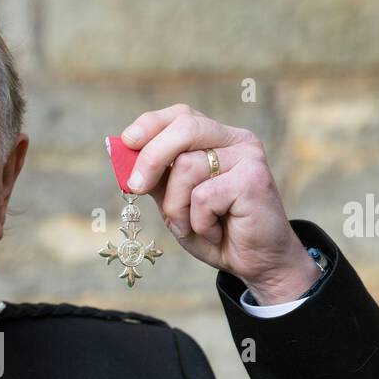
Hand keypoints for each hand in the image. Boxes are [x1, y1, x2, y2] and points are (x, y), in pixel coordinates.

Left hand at [118, 105, 321, 303]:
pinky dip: (199, 222)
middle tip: (135, 188)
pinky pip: (203, 196)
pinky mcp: (253, 179)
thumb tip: (121, 156)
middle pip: (183, 128)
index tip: (126, 141)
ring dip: (177, 207)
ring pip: (186, 168)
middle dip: (151, 158)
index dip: (151, 125)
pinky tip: (216, 232)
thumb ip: (155, 179)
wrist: (257, 263)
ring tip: (193, 227)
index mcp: (217, 139)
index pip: (181, 115)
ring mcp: (247, 156)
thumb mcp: (176, 203)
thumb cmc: (216, 231)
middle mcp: (236, 140)